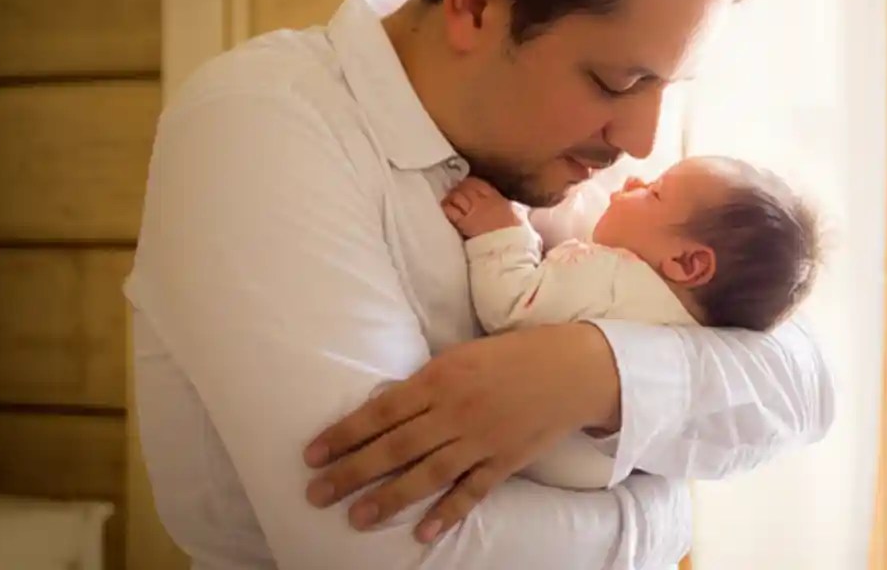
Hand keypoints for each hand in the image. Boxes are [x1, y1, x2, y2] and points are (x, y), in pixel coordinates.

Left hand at [303, 323, 621, 541]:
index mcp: (441, 378)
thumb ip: (427, 383)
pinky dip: (448, 514)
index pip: (380, 411)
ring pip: (426, 475)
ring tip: (356, 518)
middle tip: (316, 493)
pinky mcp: (505, 461)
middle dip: (351, 472)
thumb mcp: (463, 354)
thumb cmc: (515, 354)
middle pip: (394, 447)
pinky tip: (424, 533)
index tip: (312, 454)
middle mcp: (456, 412)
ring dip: (388, 499)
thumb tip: (386, 407)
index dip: (344, 434)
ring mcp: (481, 440)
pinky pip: (471, 492)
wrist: (574, 369)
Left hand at [442, 177, 524, 237]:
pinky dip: (447, 208)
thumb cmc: (516, 235)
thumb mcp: (518, 217)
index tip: (466, 187)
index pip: (478, 183)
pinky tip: (446, 210)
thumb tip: (517, 209)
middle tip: (454, 194)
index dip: (469, 184)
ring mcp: (472, 211)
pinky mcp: (463, 223)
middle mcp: (483, 201)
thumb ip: (513, 209)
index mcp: (496, 198)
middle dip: (458, 189)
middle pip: (465, 188)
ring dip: (451, 198)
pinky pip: (450, 210)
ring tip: (449, 201)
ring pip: (456, 196)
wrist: (507, 248)